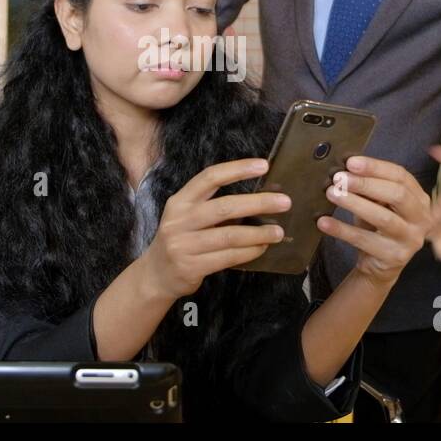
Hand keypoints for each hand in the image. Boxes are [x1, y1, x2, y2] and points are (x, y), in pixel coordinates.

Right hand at [140, 158, 289, 300]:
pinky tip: (261, 248)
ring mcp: (183, 244)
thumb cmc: (181, 240)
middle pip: (224, 207)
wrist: (156, 275)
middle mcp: (179, 220)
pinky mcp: (191, 266)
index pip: (209, 177)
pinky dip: (249, 252)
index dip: (237, 169)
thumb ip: (213, 205)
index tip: (263, 165)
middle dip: (258, 203)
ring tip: (278, 232)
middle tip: (284, 203)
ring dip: (259, 233)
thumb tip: (258, 196)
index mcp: (180, 201)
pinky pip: (228, 257)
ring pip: (229, 235)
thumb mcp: (187, 216)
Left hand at [319, 156, 428, 285]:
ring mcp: (410, 239)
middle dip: (366, 184)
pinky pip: (365, 240)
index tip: (350, 162)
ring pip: (383, 218)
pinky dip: (342, 229)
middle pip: (397, 195)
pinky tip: (323, 221)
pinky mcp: (394, 257)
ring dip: (354, 203)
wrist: (380, 265)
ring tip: (331, 193)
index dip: (376, 167)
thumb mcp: (378, 204)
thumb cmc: (378, 226)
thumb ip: (369, 188)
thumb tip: (344, 169)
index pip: (401, 176)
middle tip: (339, 178)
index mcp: (419, 198)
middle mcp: (421, 218)